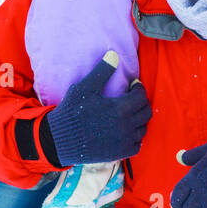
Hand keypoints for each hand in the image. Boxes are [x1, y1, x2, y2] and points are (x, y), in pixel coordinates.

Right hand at [45, 51, 151, 165]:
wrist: (60, 139)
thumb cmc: (72, 111)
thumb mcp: (85, 88)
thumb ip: (102, 71)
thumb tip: (114, 54)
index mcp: (120, 108)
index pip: (141, 96)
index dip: (139, 88)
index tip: (133, 85)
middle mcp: (126, 126)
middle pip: (146, 112)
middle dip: (142, 102)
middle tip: (133, 97)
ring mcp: (124, 141)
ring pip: (143, 128)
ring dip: (139, 119)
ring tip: (129, 113)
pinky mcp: (119, 153)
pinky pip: (137, 144)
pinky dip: (135, 137)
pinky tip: (126, 130)